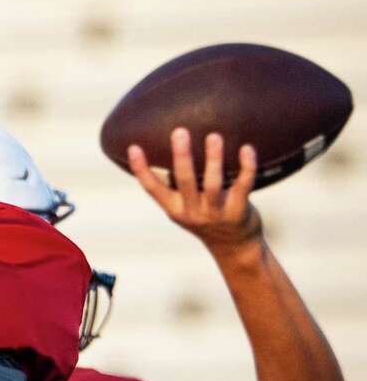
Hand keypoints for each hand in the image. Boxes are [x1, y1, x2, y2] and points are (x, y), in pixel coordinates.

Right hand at [128, 128, 261, 254]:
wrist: (234, 248)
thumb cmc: (205, 217)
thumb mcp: (184, 208)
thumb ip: (174, 186)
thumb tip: (162, 149)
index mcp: (174, 209)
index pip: (153, 188)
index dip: (141, 169)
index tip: (133, 148)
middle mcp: (193, 212)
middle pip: (185, 181)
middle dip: (182, 156)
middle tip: (179, 132)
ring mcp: (216, 213)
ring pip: (213, 183)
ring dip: (213, 158)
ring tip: (213, 136)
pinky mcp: (239, 212)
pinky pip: (243, 186)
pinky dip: (246, 167)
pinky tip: (247, 148)